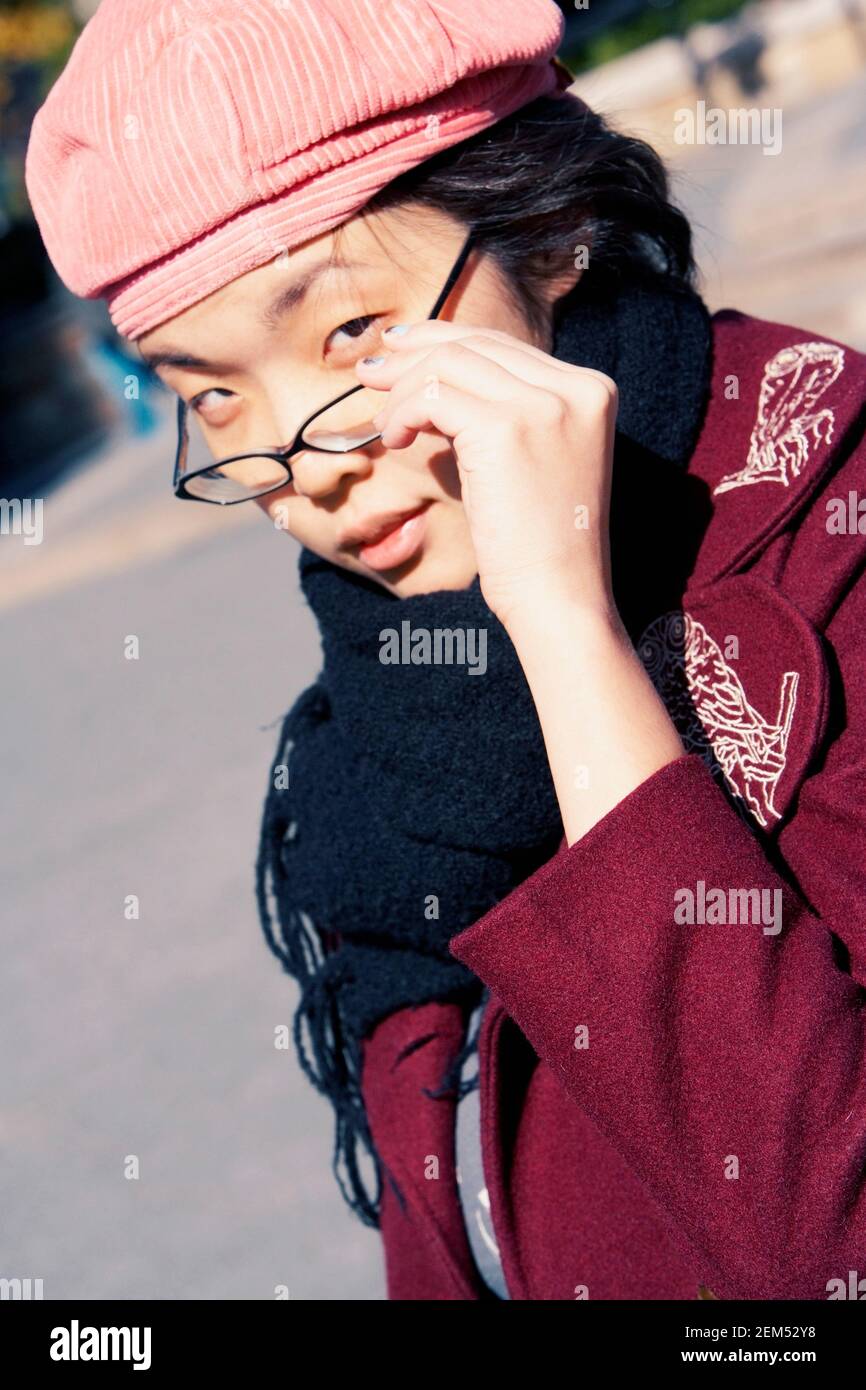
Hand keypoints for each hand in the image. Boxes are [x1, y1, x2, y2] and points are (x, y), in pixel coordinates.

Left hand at [355, 320, 618, 631]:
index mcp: (592, 391)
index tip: (401, 351)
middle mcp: (575, 387)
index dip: (445, 341)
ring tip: (386, 425)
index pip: (505, 347)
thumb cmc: (541, 545)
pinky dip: (403, 412)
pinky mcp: (506, 428)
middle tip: (372, 372)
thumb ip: (507, 412)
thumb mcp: (536, 460)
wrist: (560, 598)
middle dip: (414, 352)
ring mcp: (545, 404)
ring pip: (449, 364)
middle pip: (476, 345)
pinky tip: (394, 439)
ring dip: (403, 389)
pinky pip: (433, 396)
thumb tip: (437, 374)